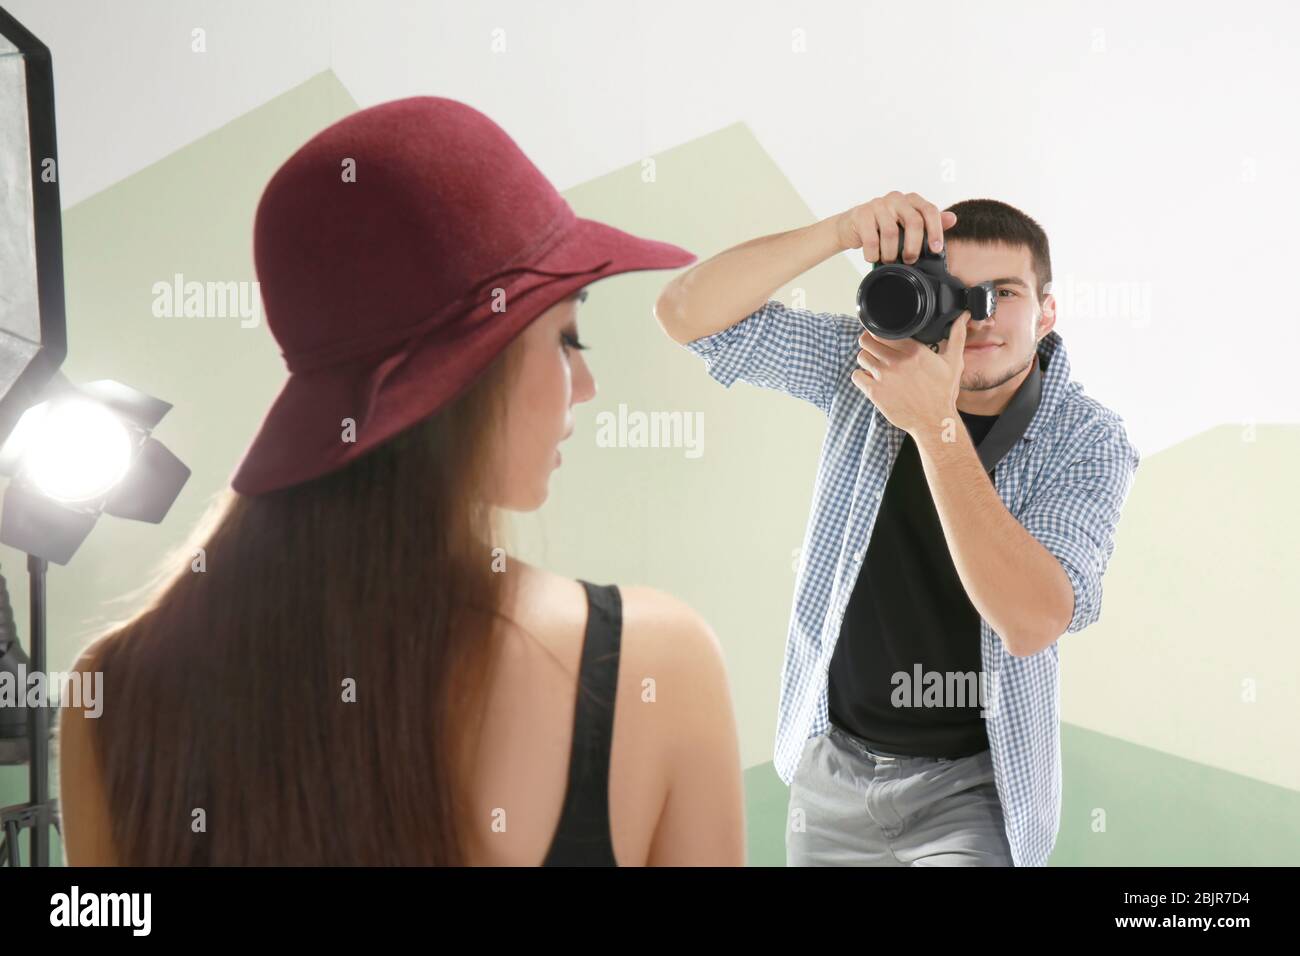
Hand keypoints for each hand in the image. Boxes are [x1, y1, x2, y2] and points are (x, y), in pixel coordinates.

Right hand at [836, 190, 956, 264]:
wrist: (851, 226)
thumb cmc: (881, 225)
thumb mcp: (906, 224)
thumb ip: (928, 222)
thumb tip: (952, 219)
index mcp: (910, 200)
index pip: (929, 211)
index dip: (935, 231)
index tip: (936, 249)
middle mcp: (896, 198)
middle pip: (913, 221)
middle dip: (914, 246)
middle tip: (910, 259)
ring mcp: (878, 204)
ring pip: (891, 232)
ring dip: (891, 252)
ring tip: (890, 260)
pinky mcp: (862, 214)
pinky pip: (871, 239)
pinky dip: (874, 253)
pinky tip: (874, 257)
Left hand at [851, 312, 968, 436]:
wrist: (934, 421)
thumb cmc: (944, 392)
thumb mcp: (954, 362)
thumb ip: (956, 336)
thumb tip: (962, 317)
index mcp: (913, 350)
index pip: (883, 331)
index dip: (879, 332)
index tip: (882, 337)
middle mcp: (896, 361)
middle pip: (867, 341)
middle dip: (870, 344)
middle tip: (875, 350)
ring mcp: (884, 376)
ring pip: (861, 357)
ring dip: (866, 360)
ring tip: (874, 366)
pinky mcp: (875, 392)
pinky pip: (856, 376)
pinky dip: (860, 376)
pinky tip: (870, 379)